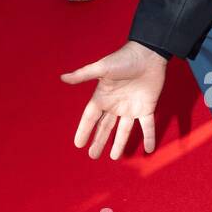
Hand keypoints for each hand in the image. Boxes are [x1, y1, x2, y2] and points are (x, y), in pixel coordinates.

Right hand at [61, 41, 167, 159]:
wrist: (148, 54)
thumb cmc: (124, 59)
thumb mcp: (102, 68)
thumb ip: (84, 75)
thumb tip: (63, 78)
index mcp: (103, 96)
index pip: (90, 118)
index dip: (84, 130)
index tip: (78, 144)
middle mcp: (115, 105)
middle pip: (105, 127)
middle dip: (99, 141)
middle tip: (93, 156)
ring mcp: (131, 108)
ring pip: (124, 131)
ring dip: (119, 144)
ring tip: (114, 157)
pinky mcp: (147, 108)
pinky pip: (147, 126)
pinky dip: (149, 137)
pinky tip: (148, 149)